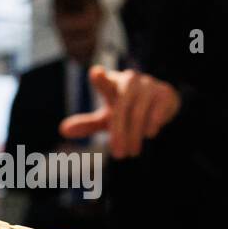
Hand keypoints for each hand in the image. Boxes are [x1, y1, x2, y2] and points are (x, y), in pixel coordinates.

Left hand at [59, 66, 180, 158]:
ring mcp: (148, 85)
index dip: (101, 78)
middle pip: (121, 109)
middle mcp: (129, 80)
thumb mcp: (106, 118)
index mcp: (112, 84)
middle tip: (118, 155)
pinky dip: (151, 126)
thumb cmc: (125, 109)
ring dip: (134, 135)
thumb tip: (63, 130)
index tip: (96, 73)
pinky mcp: (164, 93)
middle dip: (119, 133)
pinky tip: (149, 134)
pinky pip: (156, 112)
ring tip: (131, 152)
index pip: (104, 81)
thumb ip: (86, 124)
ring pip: (138, 113)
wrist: (159, 103)